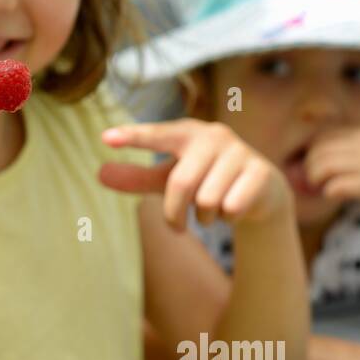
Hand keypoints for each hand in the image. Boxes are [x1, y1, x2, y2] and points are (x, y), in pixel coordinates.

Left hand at [98, 119, 292, 230]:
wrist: (260, 189)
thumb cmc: (204, 179)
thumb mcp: (168, 178)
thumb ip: (136, 177)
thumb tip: (99, 174)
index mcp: (186, 133)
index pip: (156, 135)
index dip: (132, 137)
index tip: (105, 138)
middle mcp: (214, 136)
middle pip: (181, 184)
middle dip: (175, 213)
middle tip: (177, 226)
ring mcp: (240, 152)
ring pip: (208, 201)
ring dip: (204, 217)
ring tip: (212, 210)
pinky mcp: (260, 172)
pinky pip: (232, 207)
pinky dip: (228, 217)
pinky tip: (234, 208)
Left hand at [305, 127, 359, 215]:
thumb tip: (332, 156)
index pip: (325, 135)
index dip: (313, 151)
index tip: (315, 165)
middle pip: (318, 150)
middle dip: (309, 166)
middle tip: (313, 180)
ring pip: (321, 166)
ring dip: (315, 180)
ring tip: (322, 188)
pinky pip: (335, 186)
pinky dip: (329, 192)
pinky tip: (335, 196)